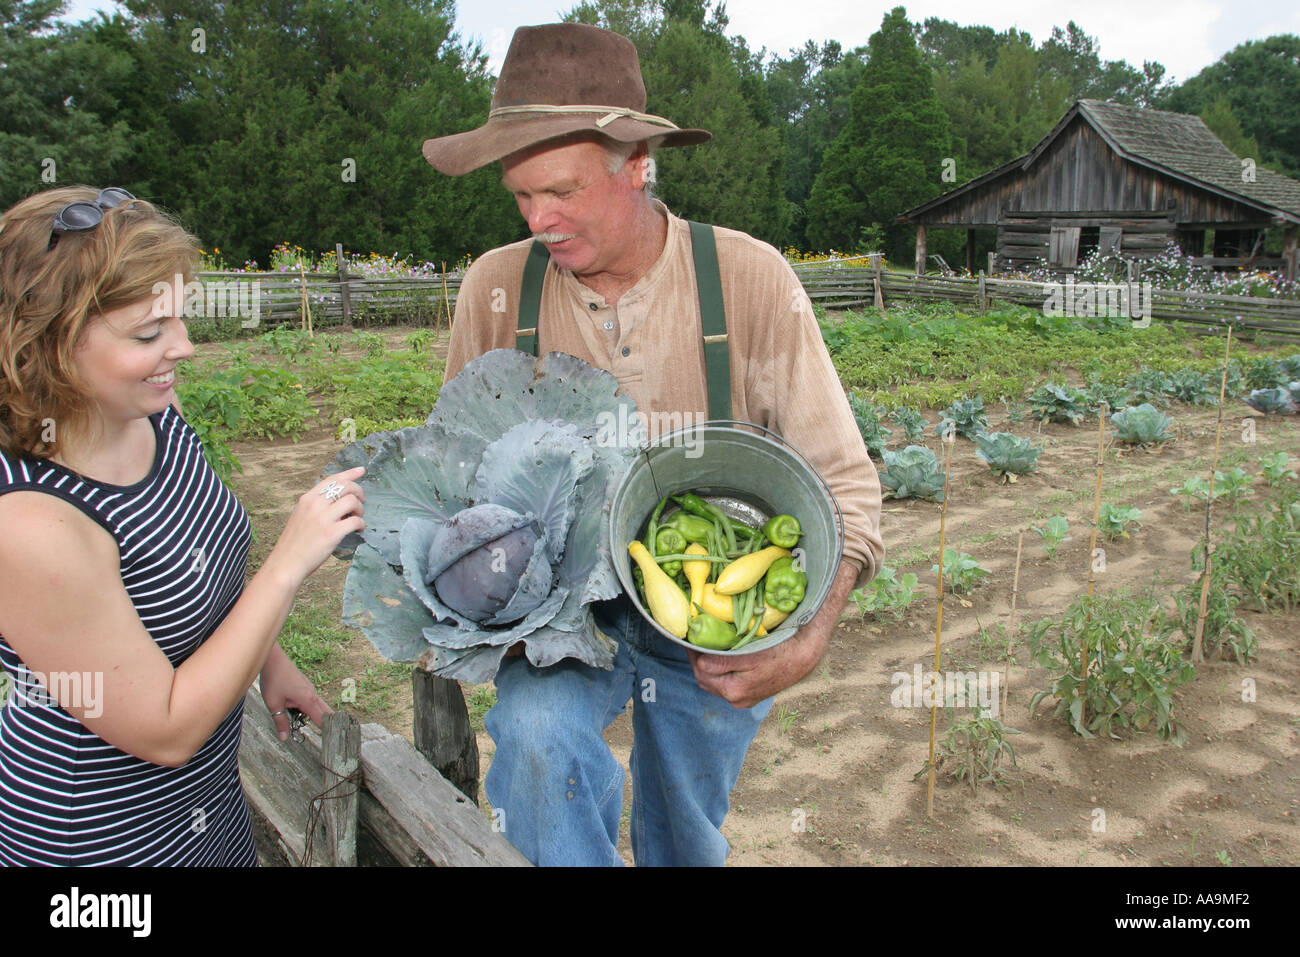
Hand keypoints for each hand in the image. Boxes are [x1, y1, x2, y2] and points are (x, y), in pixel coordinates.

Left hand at [261, 645, 332, 741]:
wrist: (273, 660)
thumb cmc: (274, 680)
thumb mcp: (274, 705)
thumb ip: (281, 722)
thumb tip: (284, 737)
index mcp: (307, 700)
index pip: (322, 719)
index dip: (327, 730)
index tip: (334, 739)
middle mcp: (312, 694)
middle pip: (325, 712)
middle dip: (327, 724)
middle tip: (333, 735)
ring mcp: (309, 689)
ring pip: (317, 706)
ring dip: (314, 716)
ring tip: (310, 725)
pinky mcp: (305, 686)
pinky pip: (311, 700)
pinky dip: (309, 708)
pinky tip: (298, 711)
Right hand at [265, 467, 366, 585]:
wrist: (285, 564)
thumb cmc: (294, 543)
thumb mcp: (300, 516)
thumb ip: (316, 506)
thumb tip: (338, 500)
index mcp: (307, 499)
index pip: (332, 480)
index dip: (349, 474)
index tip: (361, 470)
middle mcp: (315, 505)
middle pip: (345, 486)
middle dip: (358, 492)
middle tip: (361, 501)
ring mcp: (323, 519)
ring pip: (352, 501)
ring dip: (360, 509)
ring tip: (357, 517)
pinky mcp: (331, 533)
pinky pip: (355, 521)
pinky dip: (361, 524)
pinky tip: (359, 529)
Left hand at [688, 560, 857, 708]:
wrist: (808, 662)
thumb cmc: (803, 637)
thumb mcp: (810, 615)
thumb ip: (819, 593)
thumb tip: (841, 567)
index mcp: (762, 667)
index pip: (715, 662)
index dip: (700, 643)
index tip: (693, 625)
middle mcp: (748, 688)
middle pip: (705, 673)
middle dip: (695, 653)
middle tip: (690, 631)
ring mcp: (743, 697)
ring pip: (706, 682)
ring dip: (699, 663)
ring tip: (697, 641)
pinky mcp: (740, 700)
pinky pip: (713, 687)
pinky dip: (707, 672)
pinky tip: (705, 653)